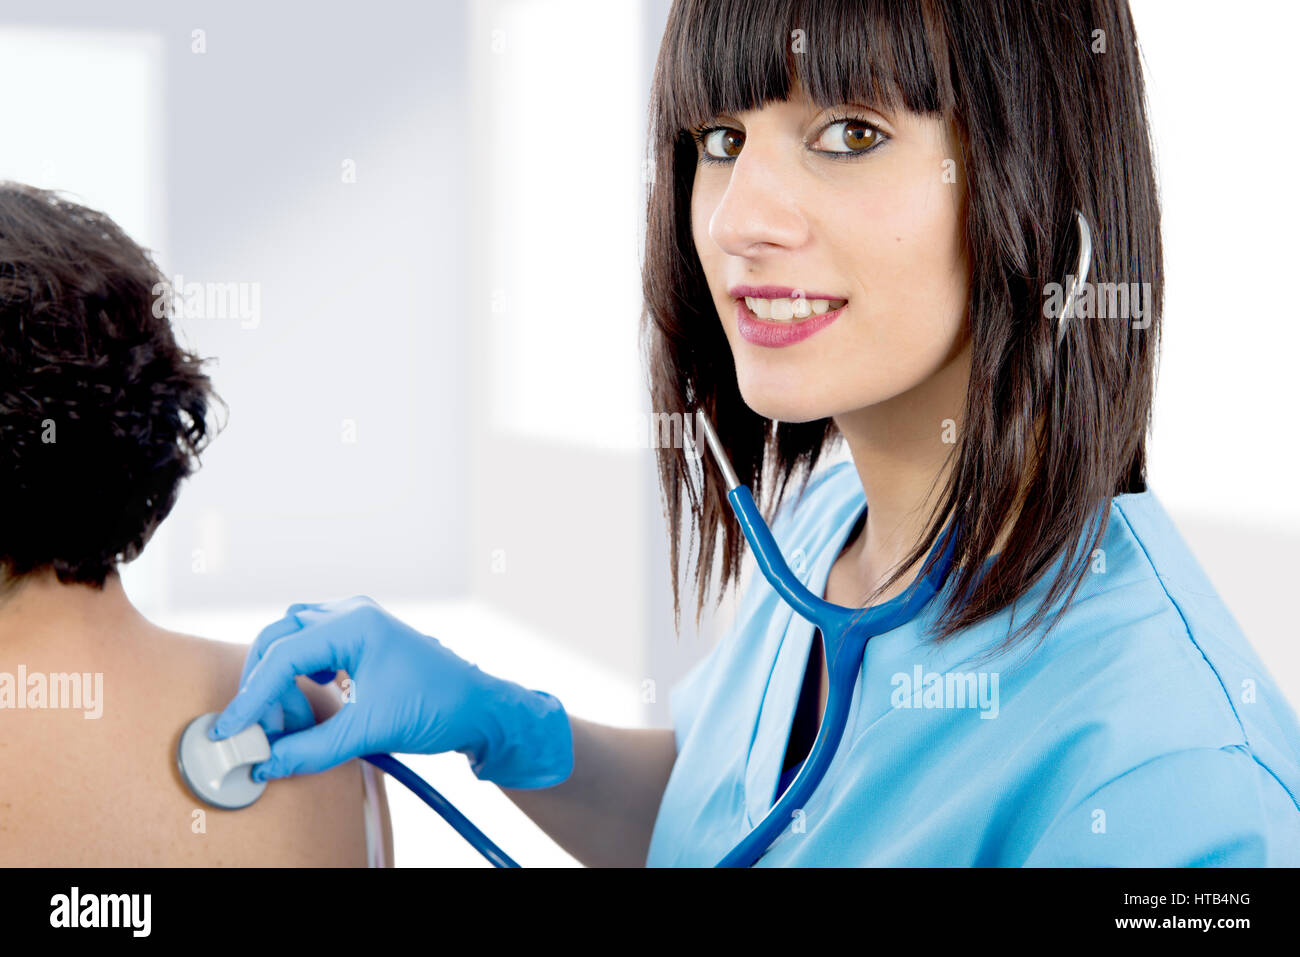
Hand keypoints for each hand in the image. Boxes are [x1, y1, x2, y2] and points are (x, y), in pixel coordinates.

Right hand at [209, 596, 573, 787]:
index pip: (283, 655)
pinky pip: (316, 646)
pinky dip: (303, 672)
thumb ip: (313, 749)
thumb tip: (268, 763)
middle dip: (265, 683)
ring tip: (293, 719)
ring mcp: (360, 622)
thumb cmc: (439, 706)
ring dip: (283, 677)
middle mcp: (354, 613)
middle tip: (266, 727)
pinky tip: (316, 697)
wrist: (481, 709)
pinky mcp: (364, 638)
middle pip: (281, 637)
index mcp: (355, 624)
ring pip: (296, 639)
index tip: (232, 728)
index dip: (252, 696)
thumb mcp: (370, 730)